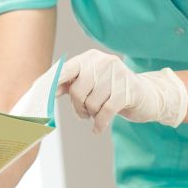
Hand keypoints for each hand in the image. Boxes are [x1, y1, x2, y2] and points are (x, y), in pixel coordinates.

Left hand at [57, 48, 187, 132]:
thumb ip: (70, 84)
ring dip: (91, 114)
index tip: (39, 99)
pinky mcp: (127, 91)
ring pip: (91, 103)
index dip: (51, 85)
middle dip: (78, 107)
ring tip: (97, 113)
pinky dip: (99, 124)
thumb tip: (48, 90)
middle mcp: (103, 62)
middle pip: (77, 91)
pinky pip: (105, 112)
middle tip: (84, 113)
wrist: (148, 95)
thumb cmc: (112, 90)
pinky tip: (98, 129)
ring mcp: (117, 75)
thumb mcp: (91, 83)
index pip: (64, 70)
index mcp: (90, 58)